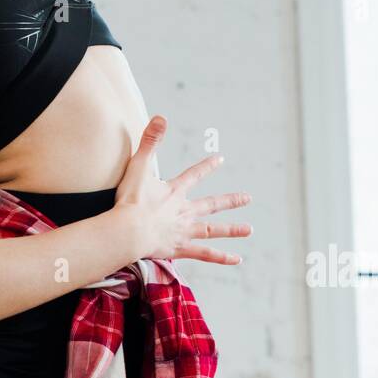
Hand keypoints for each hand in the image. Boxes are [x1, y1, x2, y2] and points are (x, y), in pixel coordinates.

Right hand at [114, 115, 251, 264]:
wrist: (128, 231)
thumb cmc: (130, 201)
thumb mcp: (138, 167)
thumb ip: (149, 142)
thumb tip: (160, 118)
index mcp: (174, 192)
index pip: (194, 175)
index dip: (207, 166)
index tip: (220, 159)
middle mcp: (184, 211)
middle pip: (211, 204)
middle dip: (229, 200)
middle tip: (247, 198)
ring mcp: (184, 231)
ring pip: (213, 229)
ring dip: (232, 229)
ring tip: (249, 230)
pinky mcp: (179, 248)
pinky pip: (205, 254)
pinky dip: (221, 257)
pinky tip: (237, 260)